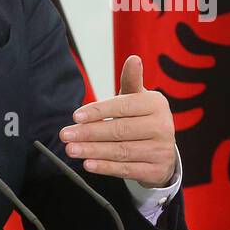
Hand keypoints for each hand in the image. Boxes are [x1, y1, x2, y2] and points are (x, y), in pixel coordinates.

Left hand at [59, 55, 176, 186]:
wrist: (161, 150)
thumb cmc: (141, 119)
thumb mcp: (137, 99)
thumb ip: (131, 81)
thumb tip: (133, 59)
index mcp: (157, 104)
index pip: (123, 106)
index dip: (98, 111)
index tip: (75, 116)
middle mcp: (163, 126)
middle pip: (120, 130)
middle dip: (89, 133)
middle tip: (65, 135)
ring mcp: (162, 150)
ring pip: (121, 151)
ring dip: (93, 151)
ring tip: (72, 150)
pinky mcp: (157, 170)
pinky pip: (127, 169)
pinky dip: (106, 167)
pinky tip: (88, 164)